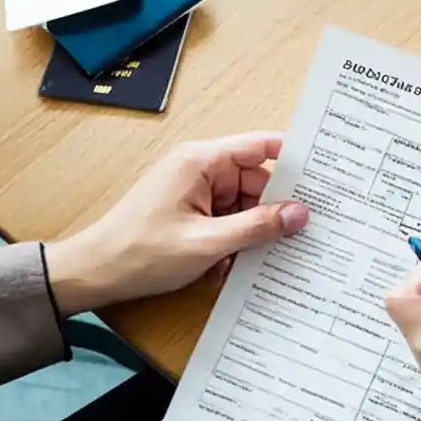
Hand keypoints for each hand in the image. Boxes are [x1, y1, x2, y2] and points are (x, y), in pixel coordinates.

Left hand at [46, 132, 308, 314]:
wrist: (93, 274)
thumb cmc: (140, 253)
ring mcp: (195, 190)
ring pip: (245, 204)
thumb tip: (300, 214)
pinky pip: (229, 219)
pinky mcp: (191, 210)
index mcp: (201, 162)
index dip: (294, 157)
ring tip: (254, 258)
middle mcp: (199, 169)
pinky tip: (230, 264)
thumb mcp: (207, 244)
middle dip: (274, 209)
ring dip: (251, 232)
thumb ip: (257, 227)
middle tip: (302, 234)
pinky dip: (235, 240)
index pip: (260, 146)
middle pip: (257, 181)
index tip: (327, 171)